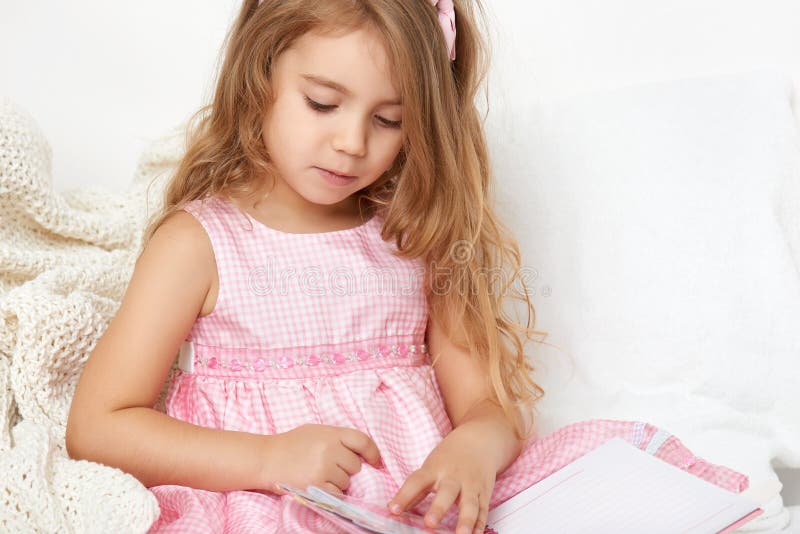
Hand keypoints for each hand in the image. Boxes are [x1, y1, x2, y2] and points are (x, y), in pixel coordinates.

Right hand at [261, 424, 382, 494]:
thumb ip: (337, 438)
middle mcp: (330, 450)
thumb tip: (360, 452)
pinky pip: (337, 494)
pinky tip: (318, 485)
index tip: (376, 461)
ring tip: (318, 474)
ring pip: (346, 482)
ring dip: (337, 482)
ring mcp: (323, 468)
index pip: (362, 441)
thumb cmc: (291, 444)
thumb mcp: (315, 431)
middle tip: (328, 466)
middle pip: (355, 465)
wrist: (266, 459)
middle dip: (346, 469)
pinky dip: (331, 493)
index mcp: (331, 433)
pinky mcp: (316, 486)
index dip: (373, 452)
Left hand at [388, 429, 496, 533]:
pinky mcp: (484, 493)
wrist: (479, 440)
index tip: (393, 510)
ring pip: (470, 504)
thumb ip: (416, 489)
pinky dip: (480, 524)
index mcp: (435, 469)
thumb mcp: (430, 467)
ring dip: (466, 520)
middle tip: (429, 523)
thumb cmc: (449, 457)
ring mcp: (471, 485)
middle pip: (447, 492)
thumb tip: (394, 509)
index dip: (404, 496)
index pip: (417, 481)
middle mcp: (453, 477)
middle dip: (439, 508)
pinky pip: (483, 510)